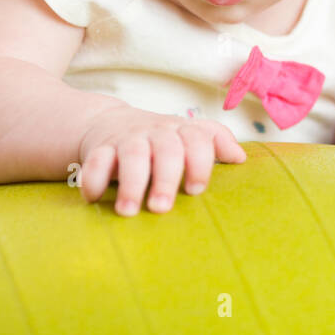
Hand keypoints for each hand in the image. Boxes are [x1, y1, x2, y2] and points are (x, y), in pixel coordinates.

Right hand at [78, 105, 246, 215]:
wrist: (110, 122)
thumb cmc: (161, 139)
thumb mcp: (189, 136)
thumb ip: (215, 142)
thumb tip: (241, 158)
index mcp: (182, 130)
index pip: (198, 138)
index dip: (200, 162)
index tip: (197, 190)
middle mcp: (157, 132)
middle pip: (166, 149)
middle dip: (165, 178)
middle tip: (161, 208)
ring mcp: (128, 138)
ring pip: (132, 154)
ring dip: (131, 182)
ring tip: (129, 212)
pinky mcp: (100, 148)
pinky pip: (95, 159)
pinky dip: (93, 177)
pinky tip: (94, 198)